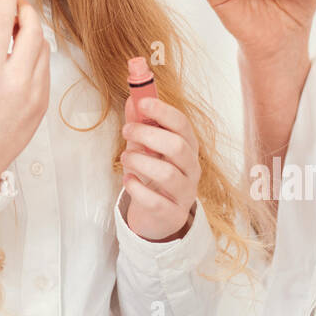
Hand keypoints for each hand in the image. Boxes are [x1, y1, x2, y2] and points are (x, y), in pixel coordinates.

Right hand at [0, 0, 50, 187]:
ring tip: (13, 35)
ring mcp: (33, 94)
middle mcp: (14, 82)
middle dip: (25, 11)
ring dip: (31, 33)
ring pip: (43, 47)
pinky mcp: (44, 102)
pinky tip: (19, 60)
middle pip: (32, 30)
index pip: (3, 22)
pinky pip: (45, 67)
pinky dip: (35, 56)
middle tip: (14, 6)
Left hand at [119, 96, 201, 241]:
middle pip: (177, 146)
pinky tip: (128, 180)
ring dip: (139, 161)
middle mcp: (191, 168)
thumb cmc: (153, 174)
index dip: (162, 111)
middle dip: (148, 134)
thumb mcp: (146, 147)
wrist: (158, 215)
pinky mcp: (173, 214)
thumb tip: (132, 99)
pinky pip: (156, 201)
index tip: (141, 102)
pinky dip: (137, 188)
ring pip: (168, 174)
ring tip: (125, 158)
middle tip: (126, 131)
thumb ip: (141, 123)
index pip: (182, 124)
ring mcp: (185, 192)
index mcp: (188, 147)